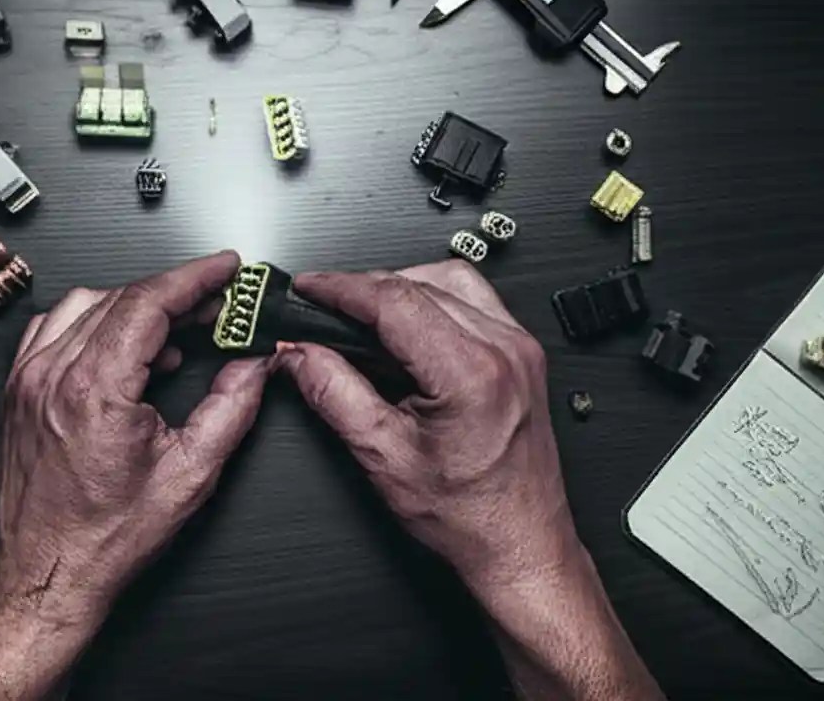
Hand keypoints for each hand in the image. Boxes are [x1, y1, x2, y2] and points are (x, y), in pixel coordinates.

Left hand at [0, 251, 268, 700]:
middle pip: (121, 297)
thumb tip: (254, 367)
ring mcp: (27, 381)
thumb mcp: (190, 474)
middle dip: (175, 294)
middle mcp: (52, 376)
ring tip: (171, 340)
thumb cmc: (104, 537)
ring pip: (85, 305)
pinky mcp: (17, 391)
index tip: (224, 267)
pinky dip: (92, 322)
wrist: (47, 573)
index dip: (194, 277)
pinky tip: (118, 348)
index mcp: (94, 389)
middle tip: (215, 309)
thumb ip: (231, 408)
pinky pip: (52, 328)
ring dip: (134, 307)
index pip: (149, 301)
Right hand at [276, 260, 573, 586]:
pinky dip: (432, 300)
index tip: (310, 288)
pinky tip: (407, 327)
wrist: (519, 542)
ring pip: (448, 281)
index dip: (341, 287)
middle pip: (418, 283)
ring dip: (399, 288)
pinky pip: (474, 299)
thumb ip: (333, 393)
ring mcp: (520, 347)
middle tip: (320, 308)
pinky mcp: (523, 353)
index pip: (394, 299)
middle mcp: (504, 349)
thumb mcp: (383, 456)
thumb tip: (300, 355)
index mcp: (471, 371)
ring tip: (361, 318)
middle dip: (362, 289)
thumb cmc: (469, 516)